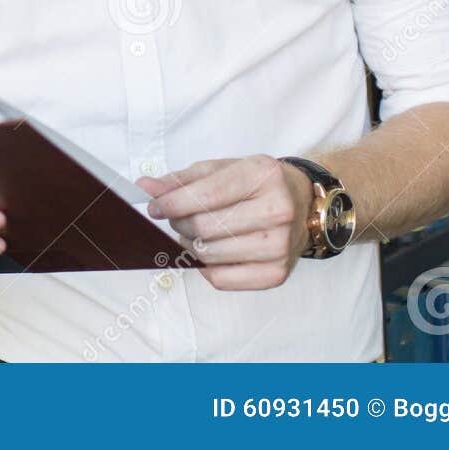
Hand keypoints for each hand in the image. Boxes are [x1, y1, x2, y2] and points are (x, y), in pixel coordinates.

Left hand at [137, 155, 311, 289]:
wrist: (302, 204)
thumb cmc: (256, 184)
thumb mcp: (220, 170)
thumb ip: (181, 180)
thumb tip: (145, 187)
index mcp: (262, 176)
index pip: (206, 196)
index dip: (172, 203)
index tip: (153, 207)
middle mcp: (278, 211)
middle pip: (205, 228)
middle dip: (180, 224)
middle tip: (177, 218)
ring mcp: (281, 246)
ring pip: (209, 255)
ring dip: (190, 245)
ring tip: (195, 233)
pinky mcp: (277, 274)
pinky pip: (222, 279)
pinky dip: (206, 267)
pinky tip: (212, 251)